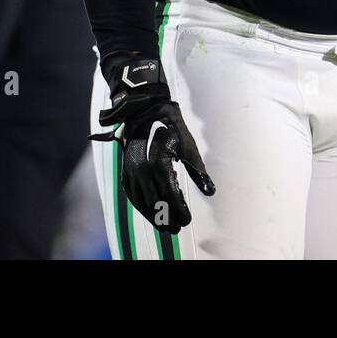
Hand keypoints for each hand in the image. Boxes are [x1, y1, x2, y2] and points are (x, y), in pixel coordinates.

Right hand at [91, 54, 213, 233]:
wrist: (145, 108)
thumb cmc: (171, 125)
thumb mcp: (188, 145)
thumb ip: (198, 170)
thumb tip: (210, 190)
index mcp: (159, 164)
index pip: (170, 195)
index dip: (178, 210)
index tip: (186, 221)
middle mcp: (142, 170)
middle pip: (155, 201)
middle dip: (166, 217)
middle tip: (176, 229)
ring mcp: (131, 170)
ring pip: (141, 200)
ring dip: (152, 215)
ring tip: (163, 226)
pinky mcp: (126, 169)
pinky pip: (131, 194)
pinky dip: (140, 205)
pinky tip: (147, 212)